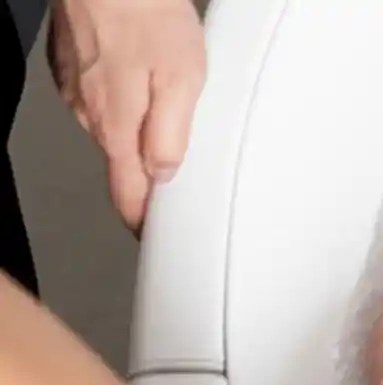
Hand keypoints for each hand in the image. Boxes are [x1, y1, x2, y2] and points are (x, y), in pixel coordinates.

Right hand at [48, 0, 205, 233]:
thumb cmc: (148, 16)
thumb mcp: (182, 81)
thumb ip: (170, 135)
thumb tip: (164, 174)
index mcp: (118, 128)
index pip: (127, 194)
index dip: (141, 220)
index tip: (152, 235)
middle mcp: (89, 115)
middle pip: (120, 162)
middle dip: (143, 176)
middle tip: (171, 184)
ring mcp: (75, 90)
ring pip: (109, 129)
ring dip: (132, 134)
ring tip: (161, 129)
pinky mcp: (71, 67)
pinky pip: (97, 99)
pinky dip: (118, 102)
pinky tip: (137, 85)